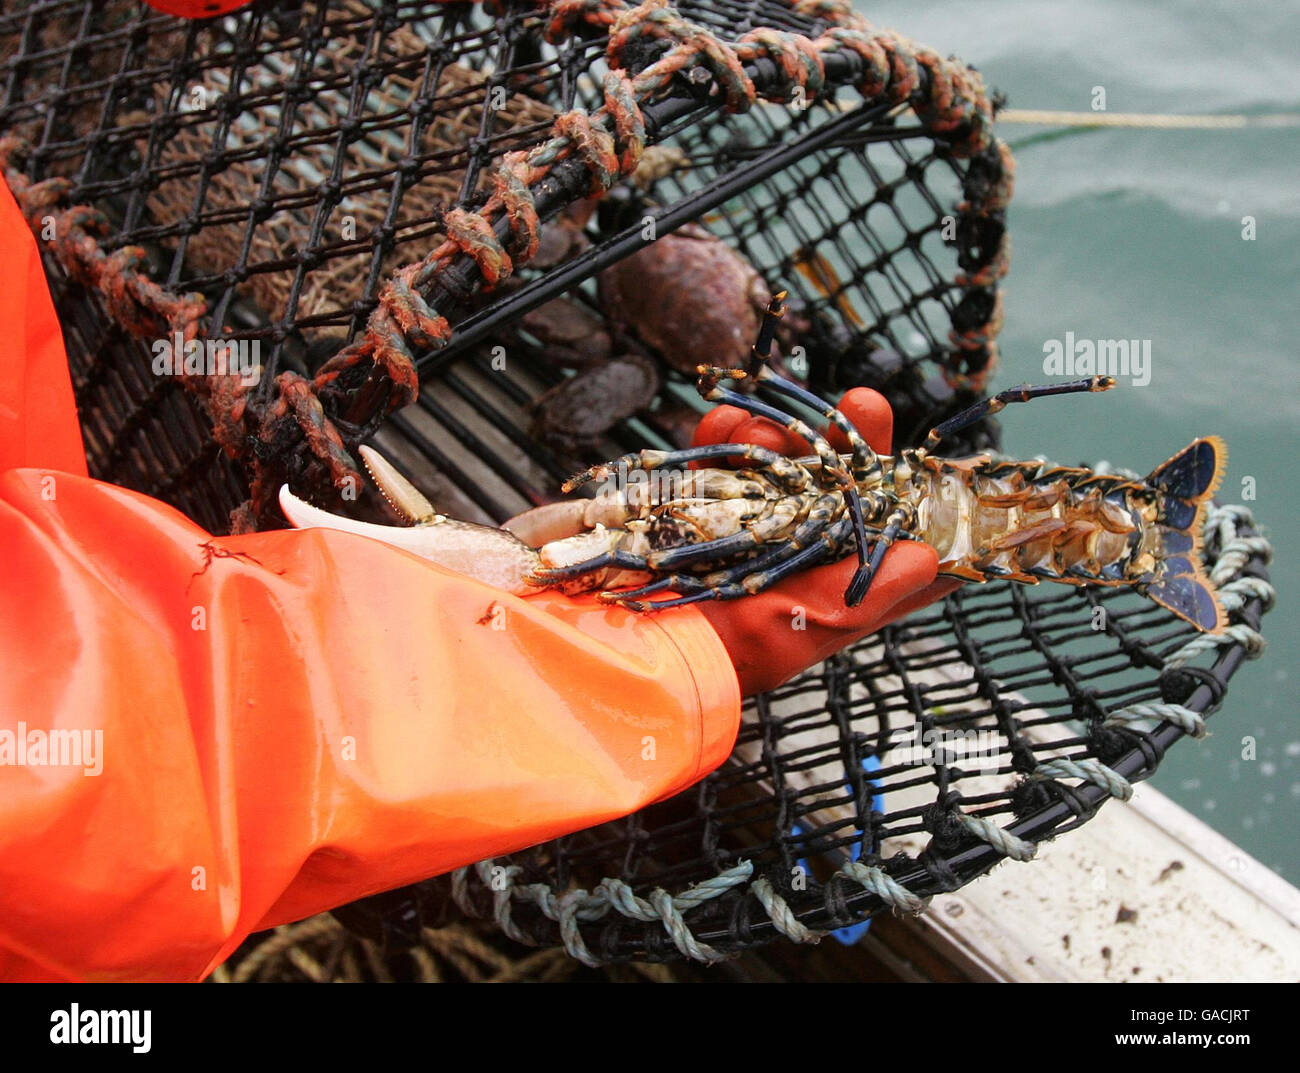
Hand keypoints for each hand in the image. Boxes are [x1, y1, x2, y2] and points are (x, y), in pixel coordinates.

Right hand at [688, 388, 959, 694]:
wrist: (647, 647)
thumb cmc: (733, 653)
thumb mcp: (808, 628)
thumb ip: (867, 592)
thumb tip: (928, 558)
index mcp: (832, 582)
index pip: (882, 533)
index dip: (905, 493)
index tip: (924, 463)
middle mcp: (797, 549)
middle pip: (835, 484)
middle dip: (847, 442)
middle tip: (861, 405)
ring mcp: (750, 525)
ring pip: (779, 463)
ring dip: (778, 434)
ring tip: (766, 429)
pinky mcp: (701, 509)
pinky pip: (719, 460)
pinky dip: (722, 436)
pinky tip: (724, 420)